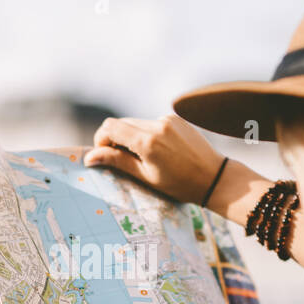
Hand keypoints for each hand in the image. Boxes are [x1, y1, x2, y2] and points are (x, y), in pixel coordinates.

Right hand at [86, 114, 224, 203]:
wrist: (214, 178)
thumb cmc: (179, 184)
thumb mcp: (145, 176)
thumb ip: (117, 162)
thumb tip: (89, 157)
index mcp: (147, 141)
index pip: (110, 127)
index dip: (101, 140)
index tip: (105, 155)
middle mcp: (156, 125)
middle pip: (121, 123)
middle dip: (115, 140)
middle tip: (123, 160)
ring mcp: (167, 119)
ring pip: (136, 123)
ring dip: (132, 137)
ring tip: (145, 158)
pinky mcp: (175, 119)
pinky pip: (151, 123)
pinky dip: (147, 134)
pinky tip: (160, 151)